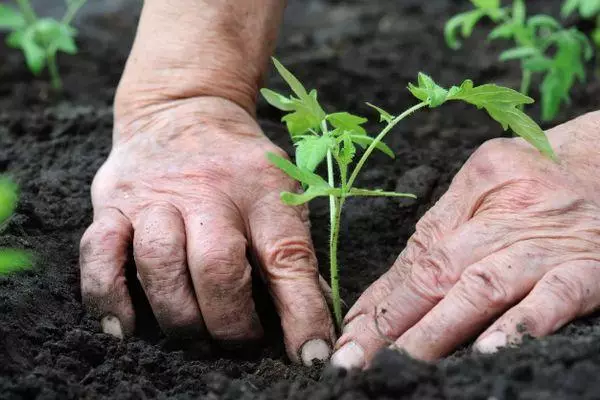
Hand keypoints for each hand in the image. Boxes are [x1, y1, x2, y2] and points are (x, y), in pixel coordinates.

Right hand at [79, 96, 333, 364]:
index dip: (302, 312)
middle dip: (230, 322)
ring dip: (180, 317)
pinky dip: (109, 298)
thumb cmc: (240, 166)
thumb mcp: (280, 191)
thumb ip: (292, 252)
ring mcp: (154, 195)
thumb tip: (311, 322)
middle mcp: (207, 189)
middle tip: (240, 344)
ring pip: (160, 264)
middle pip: (217, 267)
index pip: (287, 256)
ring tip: (196, 339)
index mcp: (262, 188)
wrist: (184, 109)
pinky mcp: (112, 203)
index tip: (311, 355)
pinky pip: (99, 254)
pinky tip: (126, 328)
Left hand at [332, 112, 599, 368]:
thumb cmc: (539, 176)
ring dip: (440, 328)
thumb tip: (385, 294)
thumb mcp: (484, 184)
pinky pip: (555, 297)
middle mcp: (504, 217)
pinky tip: (490, 349)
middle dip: (394, 321)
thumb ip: (439, 233)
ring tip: (405, 360)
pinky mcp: (589, 268)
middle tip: (358, 358)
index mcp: (472, 190)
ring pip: (483, 287)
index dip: (381, 299)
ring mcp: (545, 245)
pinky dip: (522, 324)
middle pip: (438, 272)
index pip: (417, 254)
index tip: (352, 333)